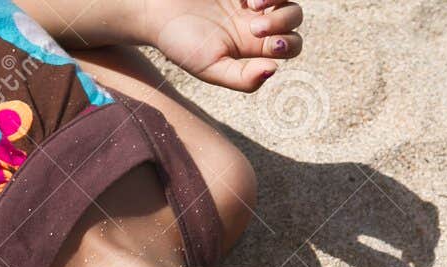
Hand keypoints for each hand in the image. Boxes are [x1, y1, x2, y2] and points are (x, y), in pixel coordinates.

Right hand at [142, 0, 303, 91]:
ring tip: (252, 4)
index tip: (271, 44)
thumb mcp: (210, 69)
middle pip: (294, 18)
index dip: (288, 44)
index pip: (290, 45)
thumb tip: (274, 70)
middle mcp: (255, 19)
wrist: (153, 10)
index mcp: (254, 45)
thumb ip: (243, 78)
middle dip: (283, 22)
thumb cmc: (179, 42)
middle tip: (254, 25)